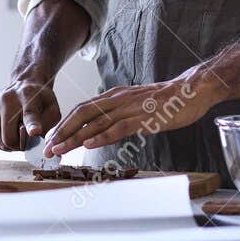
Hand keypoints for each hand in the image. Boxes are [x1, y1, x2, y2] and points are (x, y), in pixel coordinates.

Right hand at [0, 76, 61, 150]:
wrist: (24, 85)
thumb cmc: (40, 101)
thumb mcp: (53, 110)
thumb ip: (48, 127)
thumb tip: (39, 144)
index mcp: (29, 95)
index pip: (29, 114)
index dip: (32, 124)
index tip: (35, 131)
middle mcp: (7, 98)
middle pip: (9, 137)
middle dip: (19, 146)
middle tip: (27, 142)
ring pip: (0, 142)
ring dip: (11, 144)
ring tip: (18, 134)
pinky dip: (2, 141)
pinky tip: (9, 131)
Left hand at [45, 70, 221, 154]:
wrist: (192, 90)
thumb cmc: (167, 100)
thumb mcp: (136, 104)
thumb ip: (120, 113)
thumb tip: (104, 128)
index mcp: (114, 96)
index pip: (82, 109)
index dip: (64, 124)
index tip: (52, 139)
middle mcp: (117, 100)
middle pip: (81, 115)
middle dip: (62, 132)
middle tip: (48, 149)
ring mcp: (130, 108)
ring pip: (95, 123)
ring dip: (74, 138)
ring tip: (59, 150)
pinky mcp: (143, 118)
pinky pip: (118, 128)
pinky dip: (101, 136)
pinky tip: (88, 145)